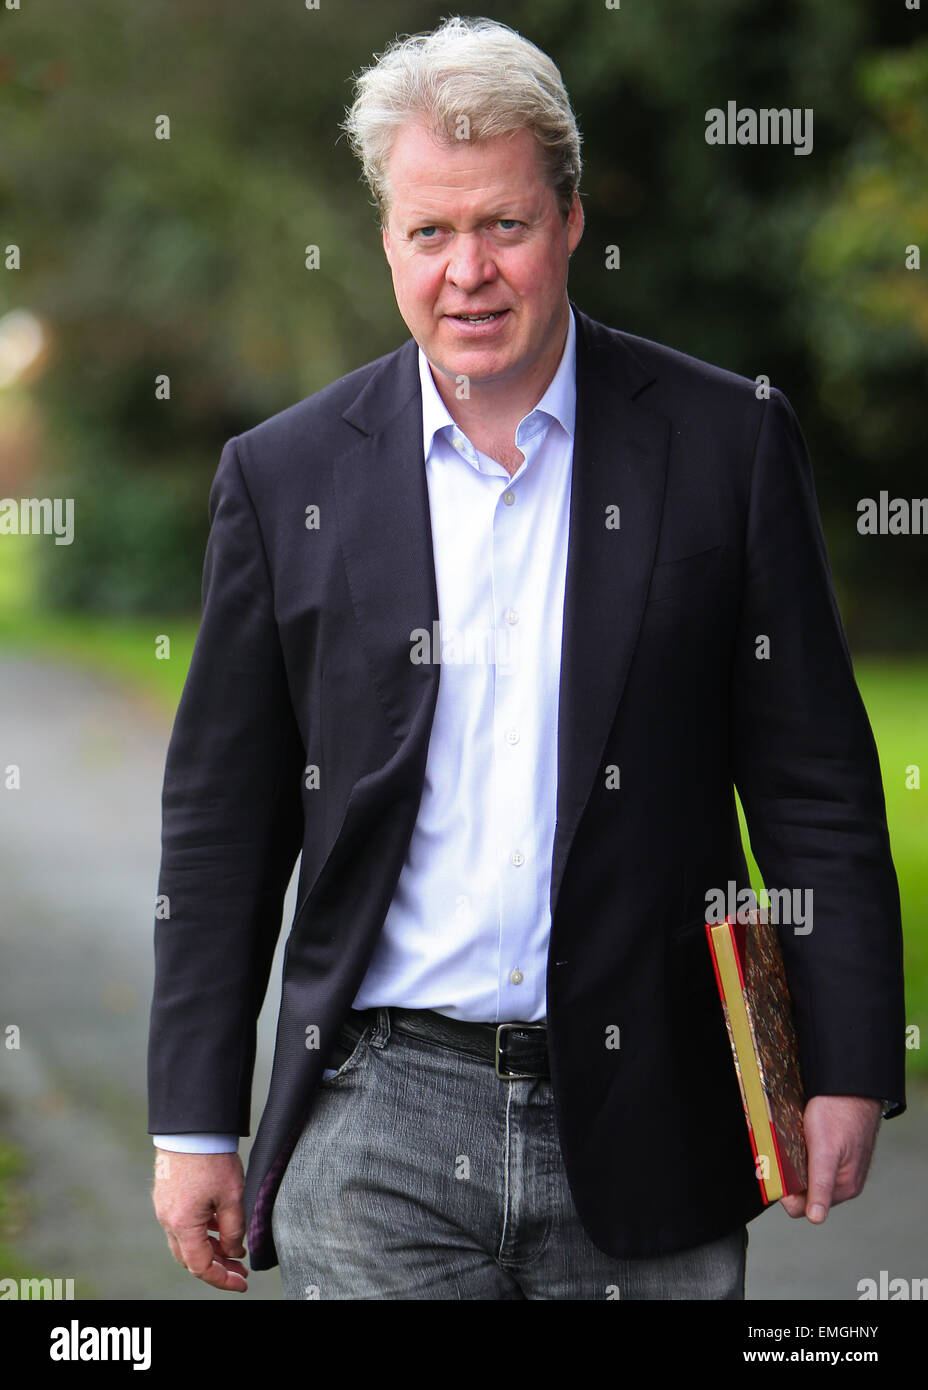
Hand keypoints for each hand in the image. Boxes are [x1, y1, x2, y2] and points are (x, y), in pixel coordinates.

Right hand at [152, 1149, 248, 1290]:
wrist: (192, 1127)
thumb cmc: (211, 1158)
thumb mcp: (232, 1197)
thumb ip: (233, 1230)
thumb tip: (233, 1251)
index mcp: (183, 1225)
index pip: (201, 1267)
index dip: (222, 1279)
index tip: (241, 1283)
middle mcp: (168, 1220)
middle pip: (190, 1258)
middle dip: (217, 1266)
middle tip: (240, 1269)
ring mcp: (165, 1208)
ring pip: (186, 1242)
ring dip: (210, 1249)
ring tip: (234, 1249)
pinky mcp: (167, 1196)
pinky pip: (183, 1224)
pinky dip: (201, 1232)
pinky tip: (220, 1226)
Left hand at [779, 1094, 881, 1223]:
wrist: (850, 1086)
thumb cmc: (839, 1114)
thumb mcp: (824, 1151)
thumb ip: (820, 1186)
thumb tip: (816, 1218)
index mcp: (843, 1187)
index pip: (803, 1208)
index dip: (785, 1192)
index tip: (774, 1171)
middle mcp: (843, 1183)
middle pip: (805, 1193)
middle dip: (790, 1177)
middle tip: (782, 1152)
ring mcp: (840, 1169)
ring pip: (807, 1177)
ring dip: (795, 1165)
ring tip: (794, 1143)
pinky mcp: (836, 1155)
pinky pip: (812, 1163)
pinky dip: (802, 1155)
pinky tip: (801, 1139)